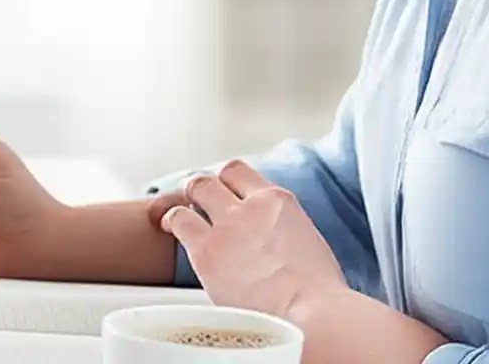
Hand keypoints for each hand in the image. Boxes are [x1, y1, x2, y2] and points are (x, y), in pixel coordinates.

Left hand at [160, 159, 348, 319]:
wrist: (313, 317)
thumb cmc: (319, 296)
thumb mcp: (307, 245)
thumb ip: (283, 233)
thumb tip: (274, 244)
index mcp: (280, 203)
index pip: (241, 173)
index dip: (227, 182)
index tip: (222, 194)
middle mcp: (252, 207)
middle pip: (214, 177)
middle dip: (204, 188)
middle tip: (198, 204)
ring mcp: (228, 226)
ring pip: (195, 187)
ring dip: (186, 200)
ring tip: (180, 214)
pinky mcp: (206, 251)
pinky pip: (178, 220)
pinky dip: (171, 220)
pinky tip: (169, 228)